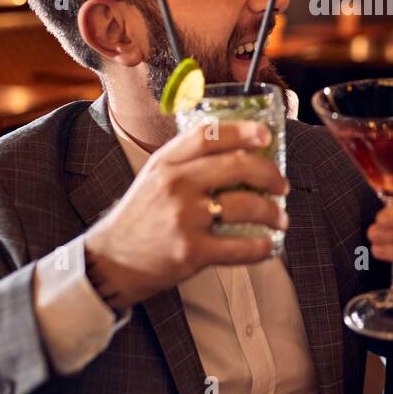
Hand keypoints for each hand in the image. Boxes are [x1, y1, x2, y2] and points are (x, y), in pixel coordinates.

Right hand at [84, 119, 288, 309]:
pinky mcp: (191, 251)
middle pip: (237, 166)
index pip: (209, 135)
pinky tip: (269, 246)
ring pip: (246, 206)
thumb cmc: (139, 218)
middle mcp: (175, 185)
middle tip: (282, 185)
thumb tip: (236, 149)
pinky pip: (239, 247)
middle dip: (270, 175)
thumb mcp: (153, 177)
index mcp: (166, 163)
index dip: (243, 131)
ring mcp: (184, 218)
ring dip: (273, 212)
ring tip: (281, 219)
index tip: (266, 136)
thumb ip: (186, 161)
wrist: (109, 262)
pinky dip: (261, 248)